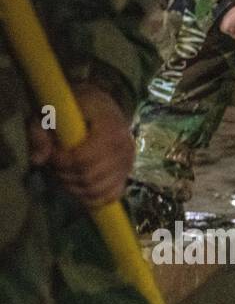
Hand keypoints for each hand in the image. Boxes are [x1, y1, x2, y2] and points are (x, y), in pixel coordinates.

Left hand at [27, 84, 134, 207]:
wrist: (102, 106)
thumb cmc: (75, 106)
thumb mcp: (51, 110)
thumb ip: (39, 131)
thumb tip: (37, 160)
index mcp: (110, 128)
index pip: (83, 159)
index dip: (61, 162)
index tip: (52, 154)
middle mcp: (124, 149)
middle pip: (89, 177)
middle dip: (66, 175)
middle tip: (55, 165)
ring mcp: (128, 164)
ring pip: (97, 189)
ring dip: (75, 187)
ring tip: (64, 173)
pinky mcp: (127, 174)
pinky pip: (110, 196)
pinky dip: (92, 198)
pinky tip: (78, 188)